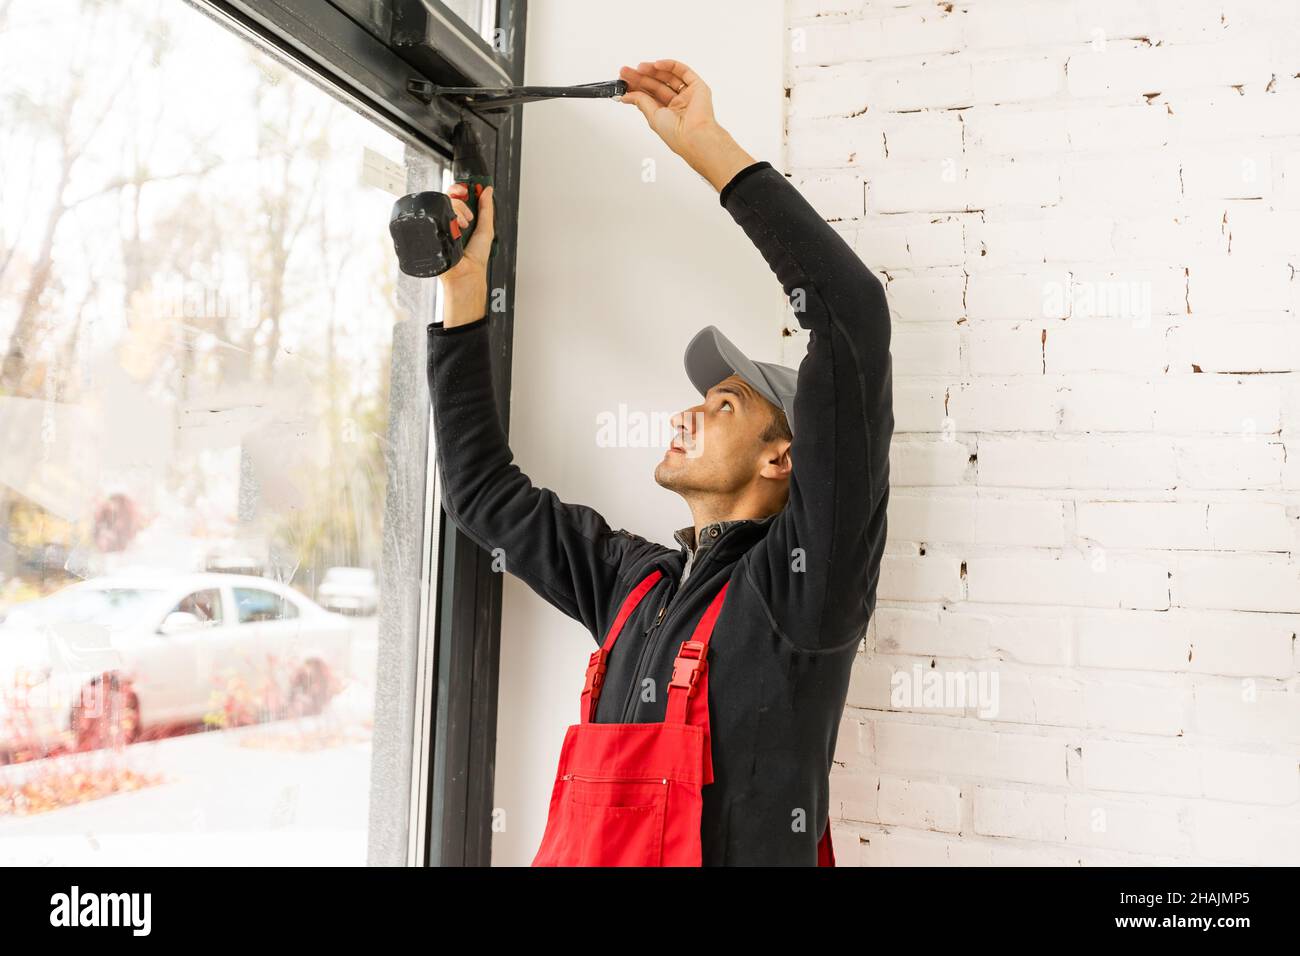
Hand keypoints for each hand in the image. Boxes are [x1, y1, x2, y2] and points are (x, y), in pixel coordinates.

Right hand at [439, 183, 494, 325]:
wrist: (466, 274)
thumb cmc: (476, 258)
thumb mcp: (486, 230)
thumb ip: (487, 209)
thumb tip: (488, 191)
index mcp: (463, 219)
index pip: (458, 197)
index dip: (463, 189)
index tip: (470, 188)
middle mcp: (451, 221)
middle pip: (449, 197)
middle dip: (460, 198)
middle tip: (468, 208)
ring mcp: (441, 225)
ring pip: (444, 204)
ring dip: (459, 211)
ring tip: (466, 225)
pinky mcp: (433, 231)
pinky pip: (436, 215)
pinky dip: (449, 218)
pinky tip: (456, 228)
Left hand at [617, 59, 755, 191]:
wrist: (694, 135)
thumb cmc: (677, 134)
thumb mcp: (652, 116)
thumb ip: (641, 102)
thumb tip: (627, 95)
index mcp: (668, 114)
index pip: (650, 95)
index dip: (636, 87)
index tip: (623, 81)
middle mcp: (678, 103)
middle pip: (657, 84)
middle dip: (641, 77)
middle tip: (626, 72)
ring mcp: (688, 94)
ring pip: (668, 76)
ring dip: (653, 70)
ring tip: (639, 67)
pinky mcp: (698, 87)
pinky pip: (683, 71)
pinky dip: (669, 66)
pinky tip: (657, 65)